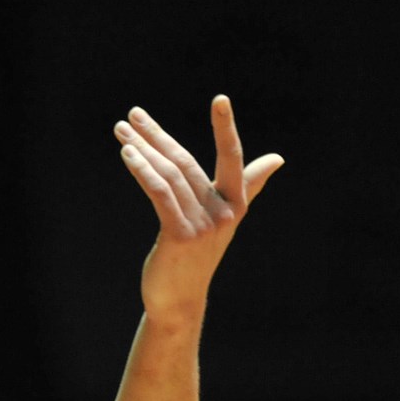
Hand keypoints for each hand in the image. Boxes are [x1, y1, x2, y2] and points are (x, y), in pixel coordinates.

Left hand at [115, 95, 283, 326]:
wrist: (180, 300)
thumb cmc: (198, 256)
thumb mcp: (225, 219)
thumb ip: (249, 185)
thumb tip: (277, 159)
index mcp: (236, 203)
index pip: (232, 157)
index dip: (226, 129)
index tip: (220, 100)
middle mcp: (223, 211)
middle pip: (186, 162)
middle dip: (157, 135)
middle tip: (133, 113)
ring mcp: (203, 225)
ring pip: (170, 175)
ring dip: (142, 150)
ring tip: (121, 131)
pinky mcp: (180, 236)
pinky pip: (161, 194)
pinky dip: (143, 172)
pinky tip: (128, 155)